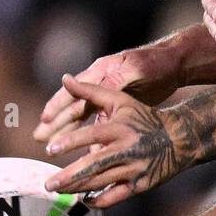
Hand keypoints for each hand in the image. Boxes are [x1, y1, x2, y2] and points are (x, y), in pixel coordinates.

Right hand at [34, 47, 180, 145]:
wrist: (175, 65)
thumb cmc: (155, 64)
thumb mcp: (135, 71)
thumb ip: (110, 81)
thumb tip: (85, 85)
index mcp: (102, 72)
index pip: (75, 92)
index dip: (58, 106)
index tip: (45, 121)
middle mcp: (100, 83)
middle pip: (74, 105)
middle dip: (56, 123)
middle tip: (40, 139)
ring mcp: (108, 95)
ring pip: (83, 115)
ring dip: (68, 131)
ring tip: (52, 147)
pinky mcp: (118, 106)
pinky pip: (99, 121)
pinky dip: (91, 136)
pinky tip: (86, 151)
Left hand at [43, 75, 183, 205]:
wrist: (179, 139)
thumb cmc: (144, 118)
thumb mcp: (120, 100)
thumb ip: (90, 91)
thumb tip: (65, 78)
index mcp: (121, 128)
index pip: (93, 135)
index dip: (71, 142)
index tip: (50, 150)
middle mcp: (127, 149)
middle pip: (95, 165)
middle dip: (70, 176)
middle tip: (48, 185)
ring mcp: (134, 169)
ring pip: (101, 183)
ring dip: (77, 188)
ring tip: (58, 191)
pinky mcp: (139, 185)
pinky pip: (115, 197)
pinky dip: (97, 201)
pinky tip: (83, 198)